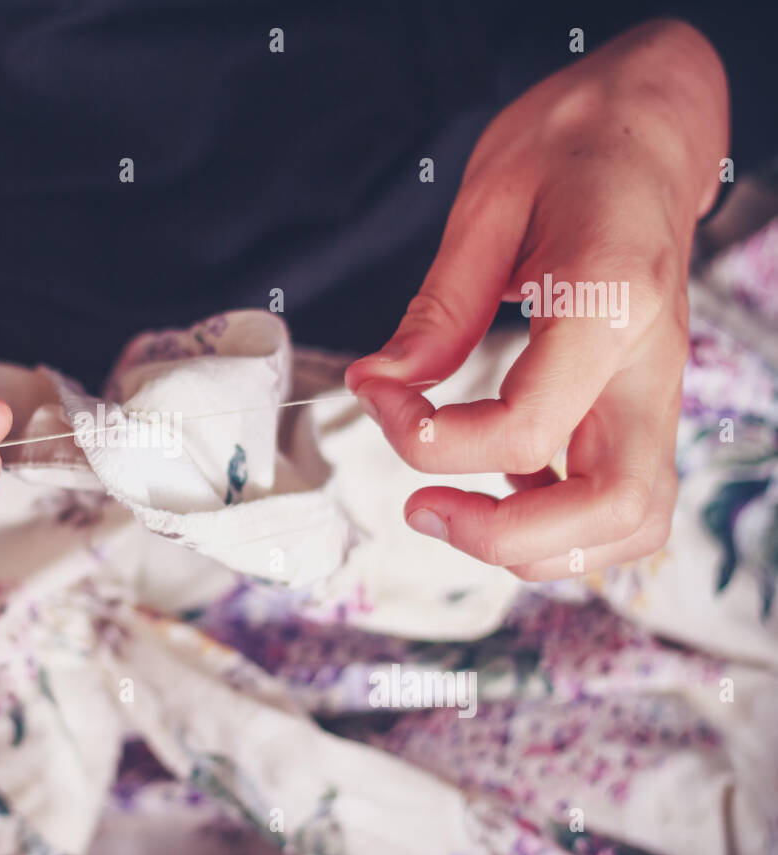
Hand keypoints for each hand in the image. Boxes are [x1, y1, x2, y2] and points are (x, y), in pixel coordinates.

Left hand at [345, 20, 726, 580]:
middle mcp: (651, 361)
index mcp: (608, 303)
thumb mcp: (488, 202)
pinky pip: (624, 497)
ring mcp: (657, 390)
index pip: (528, 429)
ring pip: (634, 520)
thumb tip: (380, 384)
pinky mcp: (643, 403)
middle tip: (420, 507)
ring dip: (540, 546)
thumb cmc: (573, 145)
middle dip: (504, 537)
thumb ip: (438, 307)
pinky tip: (500, 483)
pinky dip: (561, 522)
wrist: (649, 127)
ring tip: (456, 508)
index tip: (379, 397)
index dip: (431, 441)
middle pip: (614, 506)